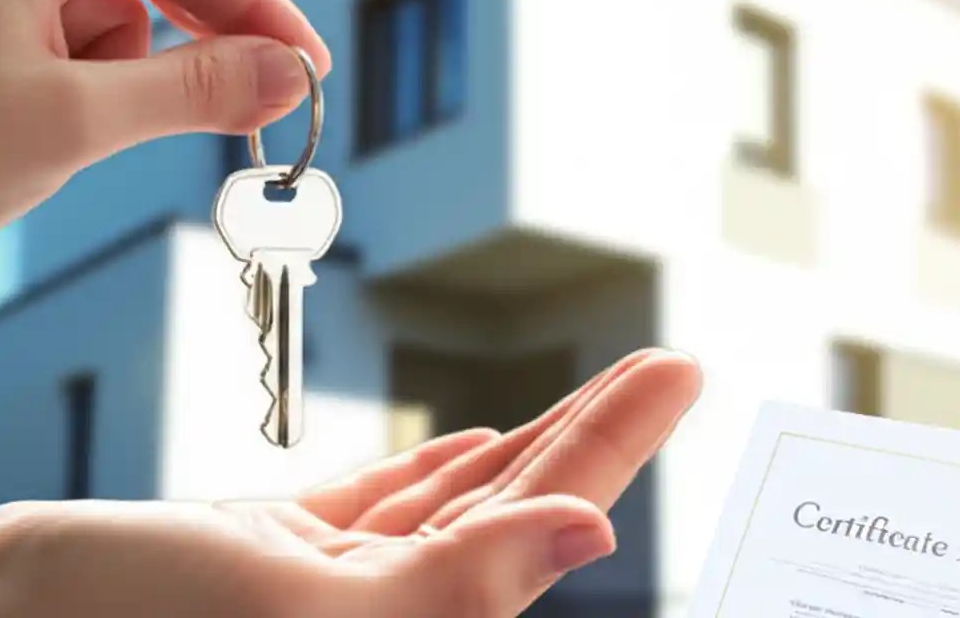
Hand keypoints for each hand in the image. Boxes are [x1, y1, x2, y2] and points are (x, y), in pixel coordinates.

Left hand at [0, 0, 329, 253]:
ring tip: (49, 130)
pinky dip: (66, 82)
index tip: (304, 62)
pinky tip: (21, 123)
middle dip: (173, 52)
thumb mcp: (69, 123)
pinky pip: (52, 34)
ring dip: (107, 78)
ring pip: (98, 15)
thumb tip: (287, 74)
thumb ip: (195, 92)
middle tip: (233, 113)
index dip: (254, 6)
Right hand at [0, 350, 701, 617]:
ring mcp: (336, 582)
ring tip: (588, 397)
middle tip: (661, 365)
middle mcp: (388, 608)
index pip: (547, 508)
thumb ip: (461, 583)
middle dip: (594, 426)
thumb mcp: (310, 605)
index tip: (678, 368)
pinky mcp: (281, 555)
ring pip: (457, 496)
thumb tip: (589, 537)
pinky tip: (474, 443)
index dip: (619, 436)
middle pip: (519, 499)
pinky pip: (381, 508)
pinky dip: (431, 471)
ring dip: (524, 439)